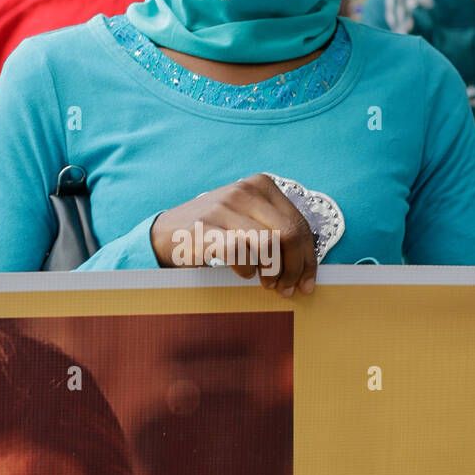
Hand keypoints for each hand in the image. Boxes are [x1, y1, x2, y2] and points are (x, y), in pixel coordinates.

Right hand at [150, 173, 316, 295]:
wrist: (166, 233)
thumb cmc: (215, 231)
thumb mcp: (247, 219)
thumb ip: (275, 231)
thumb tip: (306, 267)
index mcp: (261, 186)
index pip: (299, 224)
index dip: (308, 259)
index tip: (307, 282)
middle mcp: (244, 191)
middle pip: (289, 234)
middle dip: (295, 268)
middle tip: (288, 288)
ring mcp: (223, 207)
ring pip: (268, 244)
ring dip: (273, 272)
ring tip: (267, 284)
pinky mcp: (204, 228)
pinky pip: (239, 252)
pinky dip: (247, 269)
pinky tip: (244, 274)